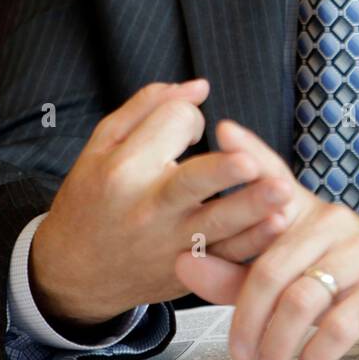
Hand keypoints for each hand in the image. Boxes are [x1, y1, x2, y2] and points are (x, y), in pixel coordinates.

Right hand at [29, 80, 297, 326]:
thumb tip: (200, 87)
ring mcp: (170, 243)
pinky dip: (253, 242)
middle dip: (225, 171)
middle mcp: (149, 207)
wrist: (75, 271)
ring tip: (283, 192)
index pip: (174, 125)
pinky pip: (226, 257)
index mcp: (126, 168)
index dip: (190, 117)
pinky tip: (276, 224)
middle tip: (252, 164)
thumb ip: (149, 107)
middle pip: (194, 181)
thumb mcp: (103, 144)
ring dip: (253, 207)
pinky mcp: (187, 270)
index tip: (185, 130)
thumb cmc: (91, 199)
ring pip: (219, 224)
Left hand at [174, 146, 358, 359]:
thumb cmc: (340, 276)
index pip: (274, 175)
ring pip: (303, 298)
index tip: (224, 131)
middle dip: (248, 317)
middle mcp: (332, 222)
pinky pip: (341, 321)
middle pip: (271, 267)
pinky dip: (317, 348)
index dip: (248, 153)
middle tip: (239, 349)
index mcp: (303, 212)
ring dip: (278, 342)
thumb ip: (231, 272)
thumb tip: (182, 263)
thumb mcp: (286, 273)